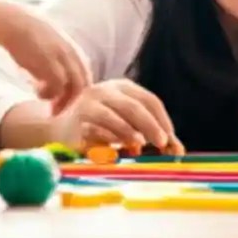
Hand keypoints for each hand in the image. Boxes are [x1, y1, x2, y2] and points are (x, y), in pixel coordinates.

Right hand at [0, 4, 91, 114]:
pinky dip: (50, 94)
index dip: (77, 90)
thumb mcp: (48, 44)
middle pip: (84, 83)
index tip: (64, 100)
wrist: (11, 21)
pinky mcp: (48, 62)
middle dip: (73, 100)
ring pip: (74, 87)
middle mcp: (71, 53)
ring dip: (62, 101)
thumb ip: (56, 57)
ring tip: (47, 104)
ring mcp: (61, 57)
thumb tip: (56, 75)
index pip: (86, 75)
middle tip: (57, 110)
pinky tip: (36, 91)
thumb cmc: (25, 34)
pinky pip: (58, 86)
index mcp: (73, 49)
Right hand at [58, 79, 183, 153]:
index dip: (162, 120)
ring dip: (129, 132)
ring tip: (140, 145)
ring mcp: (90, 103)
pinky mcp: (78, 120)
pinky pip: (96, 129)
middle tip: (162, 143)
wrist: (60, 129)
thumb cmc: (100, 127)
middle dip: (151, 125)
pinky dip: (109, 139)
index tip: (171, 139)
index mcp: (122, 87)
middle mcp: (106, 91)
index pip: (149, 100)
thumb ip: (148, 132)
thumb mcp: (126, 123)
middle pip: (134, 106)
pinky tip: (117, 149)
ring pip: (114, 116)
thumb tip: (177, 149)